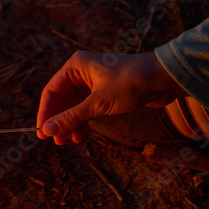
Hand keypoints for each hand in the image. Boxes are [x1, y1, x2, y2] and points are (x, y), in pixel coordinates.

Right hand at [36, 50, 187, 144]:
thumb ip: (71, 118)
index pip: (51, 92)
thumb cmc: (132, 83)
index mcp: (75, 66)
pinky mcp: (105, 91)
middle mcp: (81, 72)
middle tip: (58, 141)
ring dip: (71, 124)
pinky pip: (86, 108)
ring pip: (73, 106)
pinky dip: (83, 121)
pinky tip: (83, 134)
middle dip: (59, 121)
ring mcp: (93, 82)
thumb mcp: (98, 103)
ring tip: (73, 140)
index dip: (45, 114)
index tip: (42, 134)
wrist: (166, 78)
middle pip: (61, 100)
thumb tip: (46, 130)